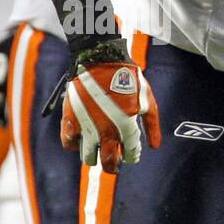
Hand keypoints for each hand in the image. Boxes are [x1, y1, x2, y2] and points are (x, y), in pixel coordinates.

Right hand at [61, 45, 160, 173]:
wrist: (100, 57)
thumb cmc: (127, 77)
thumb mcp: (147, 99)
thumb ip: (152, 125)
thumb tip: (154, 147)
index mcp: (126, 127)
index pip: (130, 154)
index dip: (132, 156)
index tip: (130, 152)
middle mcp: (106, 131)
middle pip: (108, 164)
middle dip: (113, 166)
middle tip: (114, 162)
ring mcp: (86, 126)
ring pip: (88, 157)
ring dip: (95, 156)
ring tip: (98, 149)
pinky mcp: (70, 120)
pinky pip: (69, 144)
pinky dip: (74, 145)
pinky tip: (81, 139)